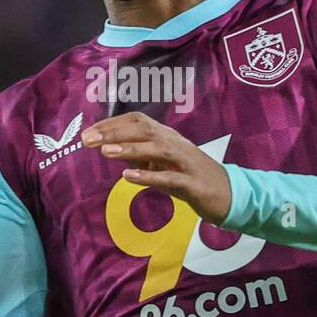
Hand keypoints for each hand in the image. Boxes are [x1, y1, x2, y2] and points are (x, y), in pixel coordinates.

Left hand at [82, 112, 231, 223]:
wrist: (229, 195)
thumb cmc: (191, 178)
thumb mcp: (162, 165)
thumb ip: (140, 157)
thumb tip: (111, 150)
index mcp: (168, 137)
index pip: (138, 122)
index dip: (112, 124)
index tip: (88, 132)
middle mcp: (176, 144)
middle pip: (145, 130)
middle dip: (114, 133)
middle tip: (87, 139)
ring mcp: (186, 163)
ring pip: (157, 149)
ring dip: (130, 149)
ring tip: (105, 152)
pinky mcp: (193, 183)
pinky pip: (170, 178)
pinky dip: (148, 176)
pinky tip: (129, 177)